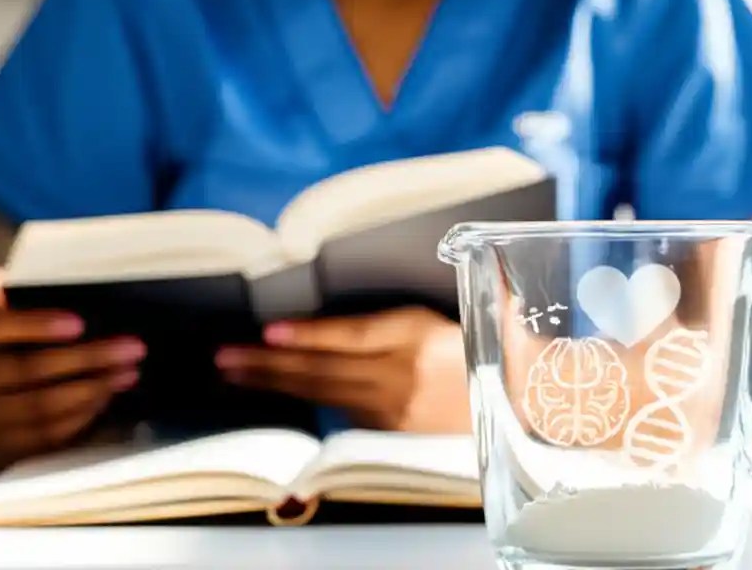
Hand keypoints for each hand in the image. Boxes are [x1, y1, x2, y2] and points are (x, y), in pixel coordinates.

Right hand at [0, 263, 145, 474]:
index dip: (34, 325)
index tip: (79, 323)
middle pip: (27, 370)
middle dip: (86, 359)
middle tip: (132, 348)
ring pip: (41, 406)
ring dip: (92, 389)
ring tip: (128, 372)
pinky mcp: (1, 447)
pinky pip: (47, 434)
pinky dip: (82, 415)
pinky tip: (108, 396)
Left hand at [216, 307, 469, 432]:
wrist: (524, 398)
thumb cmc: (482, 349)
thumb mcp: (440, 318)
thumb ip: (393, 322)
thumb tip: (336, 319)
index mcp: (416, 334)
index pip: (351, 337)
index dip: (308, 336)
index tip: (269, 332)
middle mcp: (403, 374)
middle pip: (326, 370)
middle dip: (270, 364)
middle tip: (226, 357)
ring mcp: (397, 408)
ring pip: (327, 394)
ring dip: (277, 383)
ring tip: (237, 373)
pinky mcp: (394, 432)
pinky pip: (344, 412)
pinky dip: (310, 401)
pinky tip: (280, 393)